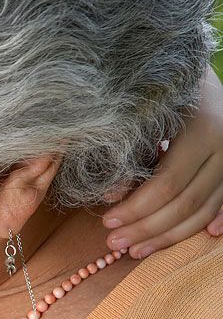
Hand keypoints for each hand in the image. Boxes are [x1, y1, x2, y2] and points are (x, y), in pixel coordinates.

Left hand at [103, 69, 222, 257]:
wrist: (196, 68)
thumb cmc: (159, 86)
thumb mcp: (142, 112)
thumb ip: (129, 151)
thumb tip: (113, 194)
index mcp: (202, 128)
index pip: (168, 183)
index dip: (137, 208)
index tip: (106, 221)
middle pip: (187, 201)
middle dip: (148, 228)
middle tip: (114, 243)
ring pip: (206, 208)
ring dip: (171, 235)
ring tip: (136, 250)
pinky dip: (217, 219)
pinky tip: (210, 237)